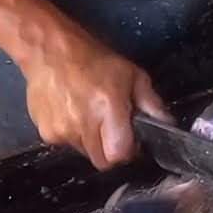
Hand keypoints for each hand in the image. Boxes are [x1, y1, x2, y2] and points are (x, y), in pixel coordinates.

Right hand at [18, 23, 170, 169]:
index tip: (131, 141)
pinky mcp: (46, 133)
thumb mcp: (132, 74)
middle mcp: (83, 123)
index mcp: (108, 107)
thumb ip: (151, 102)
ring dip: (92, 141)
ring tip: (92, 115)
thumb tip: (167, 122)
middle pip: (102, 161)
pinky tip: (74, 113)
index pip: (119, 153)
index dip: (129, 151)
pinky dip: (73, 135)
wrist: (50, 52)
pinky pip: (66, 144)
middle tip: (114, 130)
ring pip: (85, 153)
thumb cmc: (93, 59)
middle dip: (111, 150)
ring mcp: (62, 131)